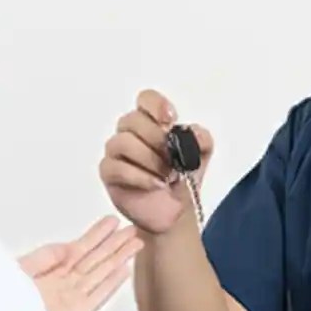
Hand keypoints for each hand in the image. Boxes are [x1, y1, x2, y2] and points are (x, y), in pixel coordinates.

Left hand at [18, 215, 143, 310]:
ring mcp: (72, 298)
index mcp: (51, 269)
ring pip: (102, 273)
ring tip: (136, 244)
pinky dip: (113, 283)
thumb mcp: (23, 265)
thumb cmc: (3, 296)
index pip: (82, 247)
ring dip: (120, 258)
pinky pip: (99, 295)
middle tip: (132, 229)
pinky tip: (124, 270)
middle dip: (116, 244)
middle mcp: (65, 282)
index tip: (112, 221)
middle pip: (97, 259)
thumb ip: (48, 254)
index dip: (98, 234)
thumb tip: (70, 246)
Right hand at [100, 89, 214, 234]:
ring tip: (167, 175)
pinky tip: (157, 184)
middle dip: (157, 139)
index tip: (170, 120)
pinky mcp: (109, 173)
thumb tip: (193, 133)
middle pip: (133, 120)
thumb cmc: (183, 178)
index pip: (146, 99)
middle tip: (173, 158)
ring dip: (149, 159)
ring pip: (123, 142)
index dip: (156, 105)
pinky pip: (116, 167)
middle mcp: (130, 132)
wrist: (175, 210)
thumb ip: (201, 139)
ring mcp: (116, 152)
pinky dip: (140, 176)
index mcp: (151, 121)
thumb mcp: (202, 156)